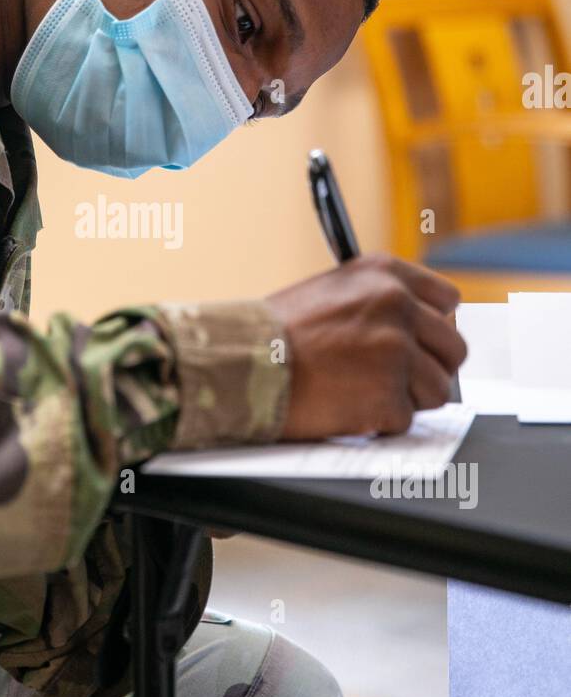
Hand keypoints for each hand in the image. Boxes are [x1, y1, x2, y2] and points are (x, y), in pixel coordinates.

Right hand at [267, 253, 466, 439]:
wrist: (243, 363)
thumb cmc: (275, 332)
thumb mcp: (333, 292)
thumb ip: (379, 301)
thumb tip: (419, 328)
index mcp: (385, 275)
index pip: (447, 301)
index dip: (434, 327)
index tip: (423, 341)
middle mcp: (398, 307)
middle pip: (452, 349)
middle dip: (429, 368)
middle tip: (397, 379)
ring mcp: (397, 353)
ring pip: (437, 389)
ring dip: (406, 398)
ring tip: (364, 393)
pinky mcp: (388, 396)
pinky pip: (405, 419)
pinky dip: (379, 421)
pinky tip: (348, 407)